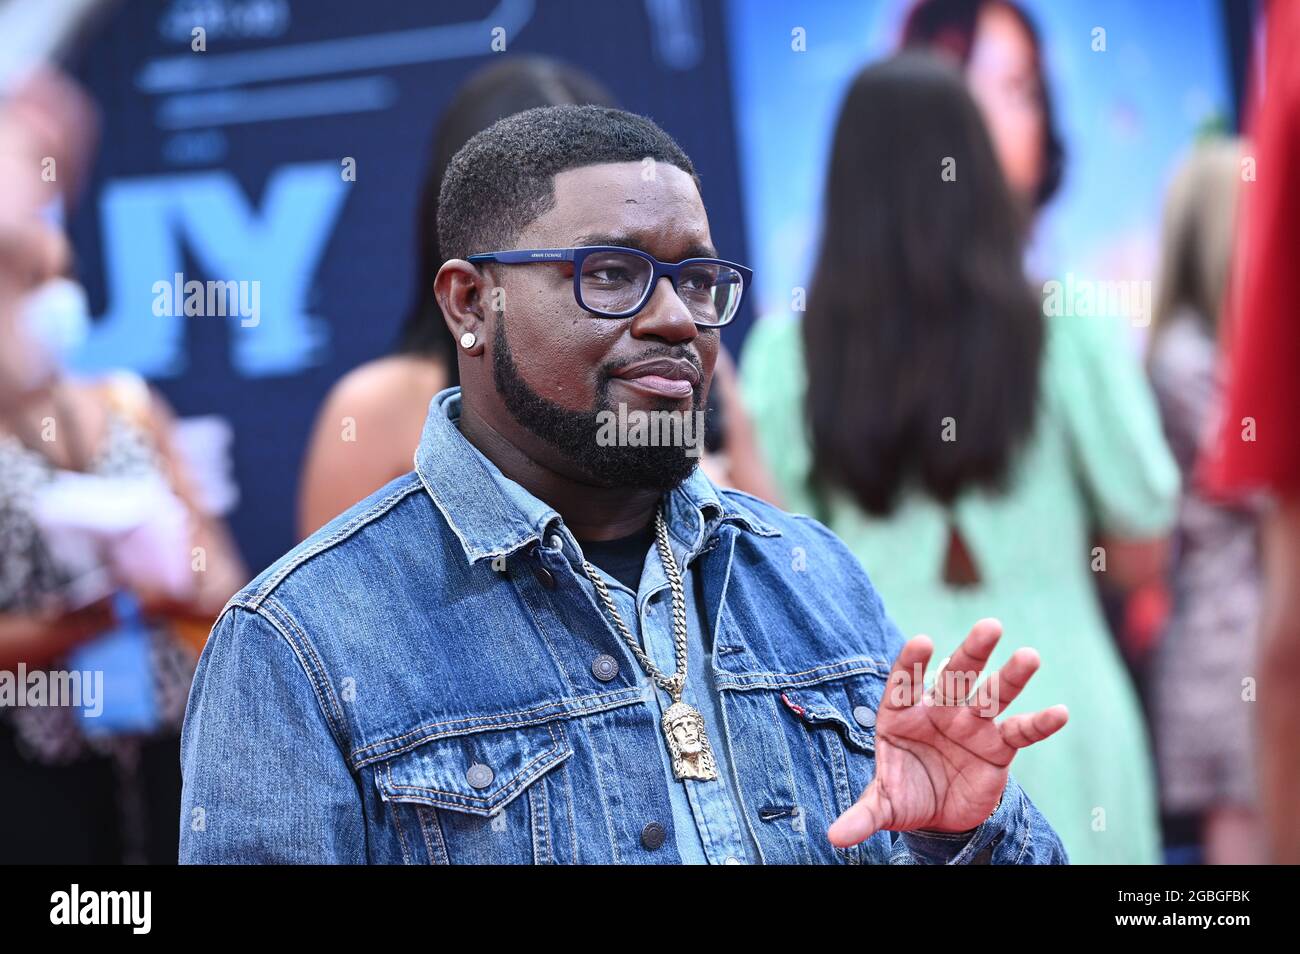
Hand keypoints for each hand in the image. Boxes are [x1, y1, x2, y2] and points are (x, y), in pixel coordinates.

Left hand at [827, 618, 1067, 845]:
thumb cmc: (905, 793)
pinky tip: (1060, 712)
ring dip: (1011, 677)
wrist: (939, 812)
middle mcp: (939, 710)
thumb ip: (863, 814)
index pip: (905, 683)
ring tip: (1030, 656)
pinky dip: (1039, 724)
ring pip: (992, 695)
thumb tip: (835, 838)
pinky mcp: (999, 747)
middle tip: (990, 626)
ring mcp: (971, 725)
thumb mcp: (883, 805)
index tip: (922, 641)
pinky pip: (1020, 732)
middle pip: (956, 676)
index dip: (912, 664)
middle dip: (972, 651)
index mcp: (902, 714)